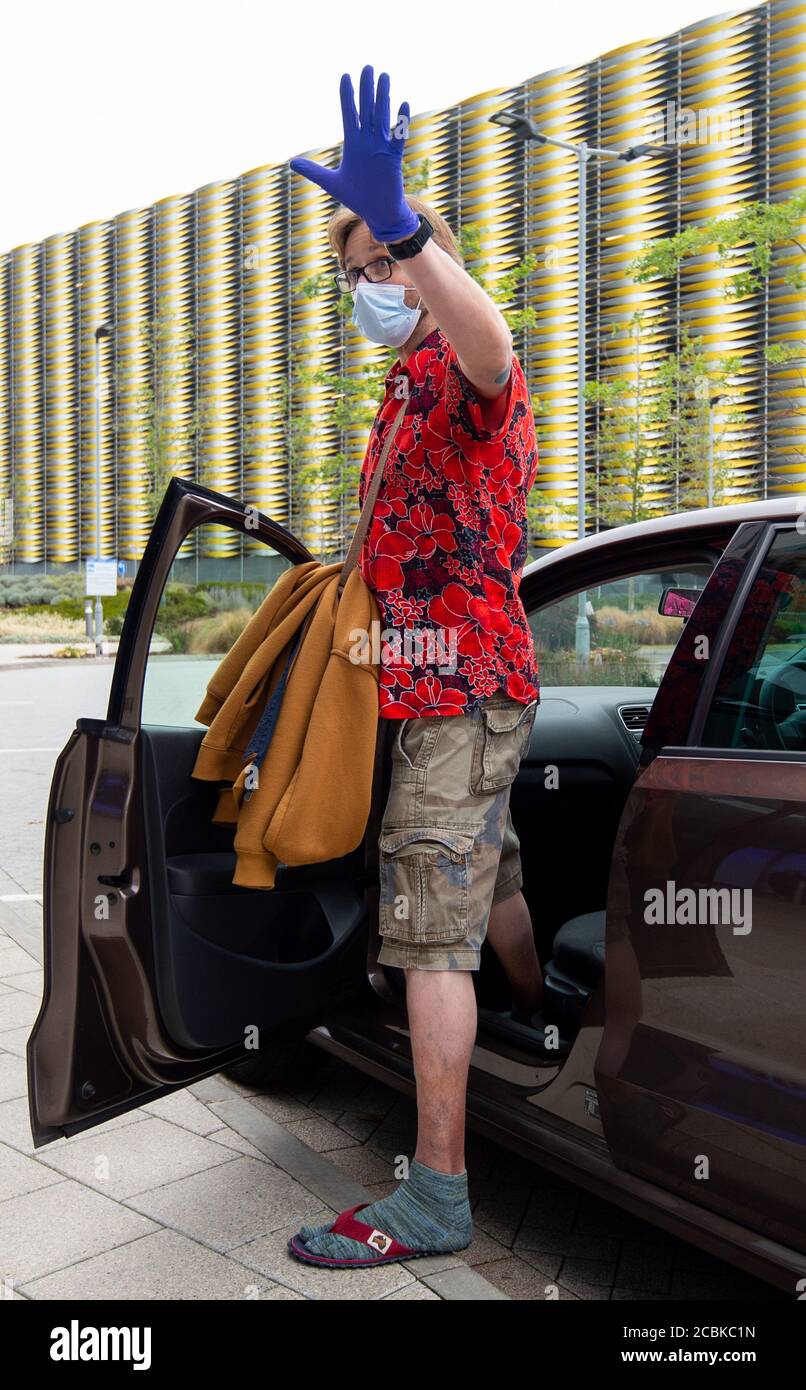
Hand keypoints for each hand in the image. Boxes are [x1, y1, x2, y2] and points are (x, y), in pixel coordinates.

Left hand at [289, 65, 419, 243]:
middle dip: (366, 89)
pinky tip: (402, 104)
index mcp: (353, 145)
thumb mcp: (330, 183)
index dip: (347, 96)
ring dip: (383, 97)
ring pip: (382, 117)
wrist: (377, 213)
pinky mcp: (394, 158)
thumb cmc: (356, 198)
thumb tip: (292, 163)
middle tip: (367, 67)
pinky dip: (401, 121)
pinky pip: (398, 136)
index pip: (349, 114)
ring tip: (384, 77)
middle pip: (366, 110)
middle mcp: (367, 142)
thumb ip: (313, 170)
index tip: (345, 76)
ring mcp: (381, 148)